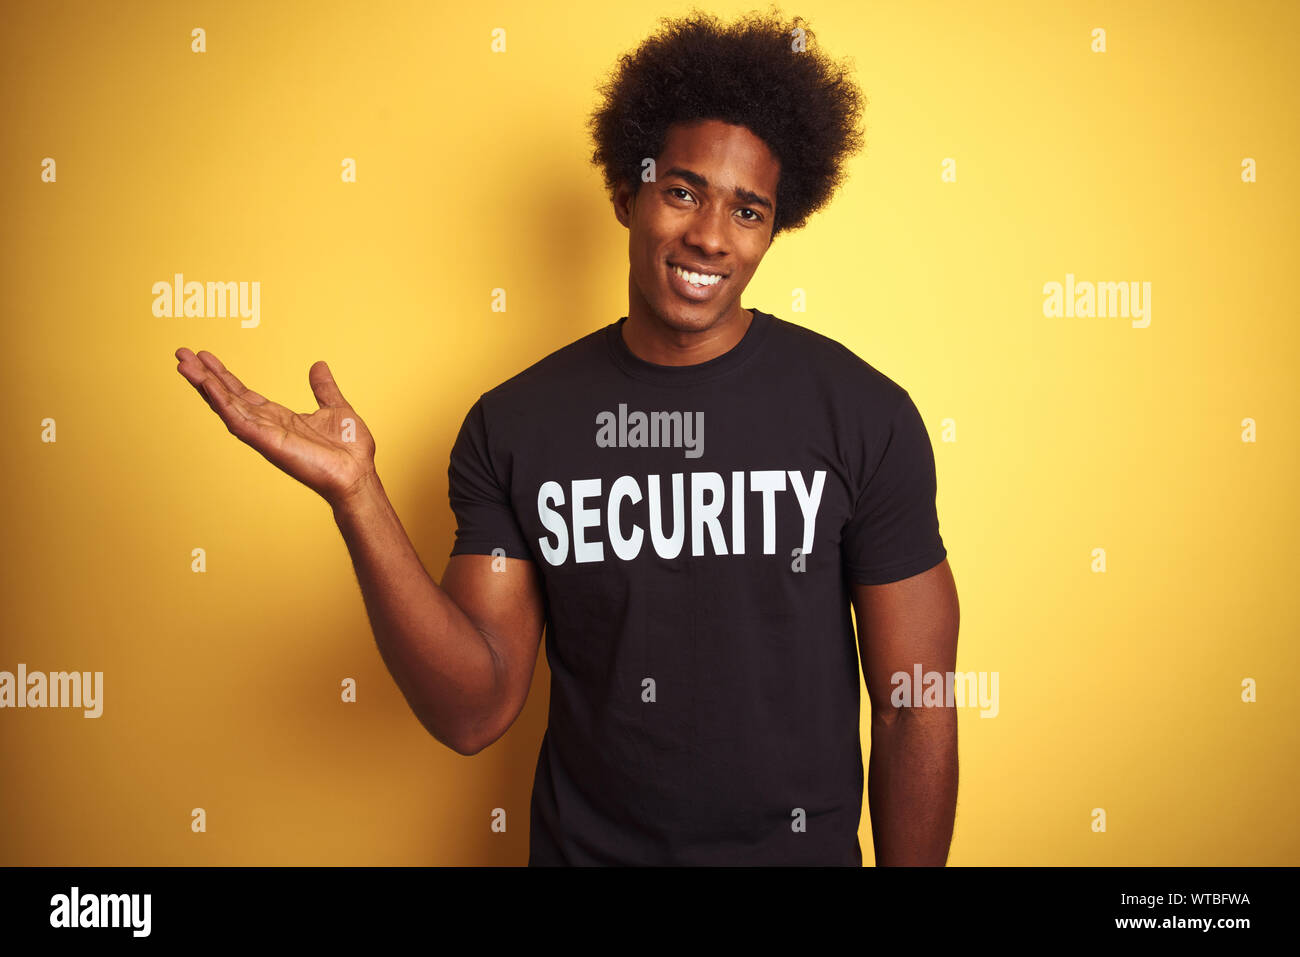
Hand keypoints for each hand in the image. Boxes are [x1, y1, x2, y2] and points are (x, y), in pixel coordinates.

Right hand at [175, 348, 377, 508]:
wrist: (359, 473)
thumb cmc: (350, 450)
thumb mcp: (336, 408)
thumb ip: (323, 388)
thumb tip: (318, 365)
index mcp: (280, 418)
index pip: (244, 394)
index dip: (224, 376)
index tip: (206, 356)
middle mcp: (267, 426)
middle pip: (228, 397)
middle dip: (204, 377)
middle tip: (182, 354)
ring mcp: (265, 435)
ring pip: (227, 407)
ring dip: (205, 386)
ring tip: (184, 364)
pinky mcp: (268, 443)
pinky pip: (239, 421)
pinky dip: (222, 403)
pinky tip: (207, 386)